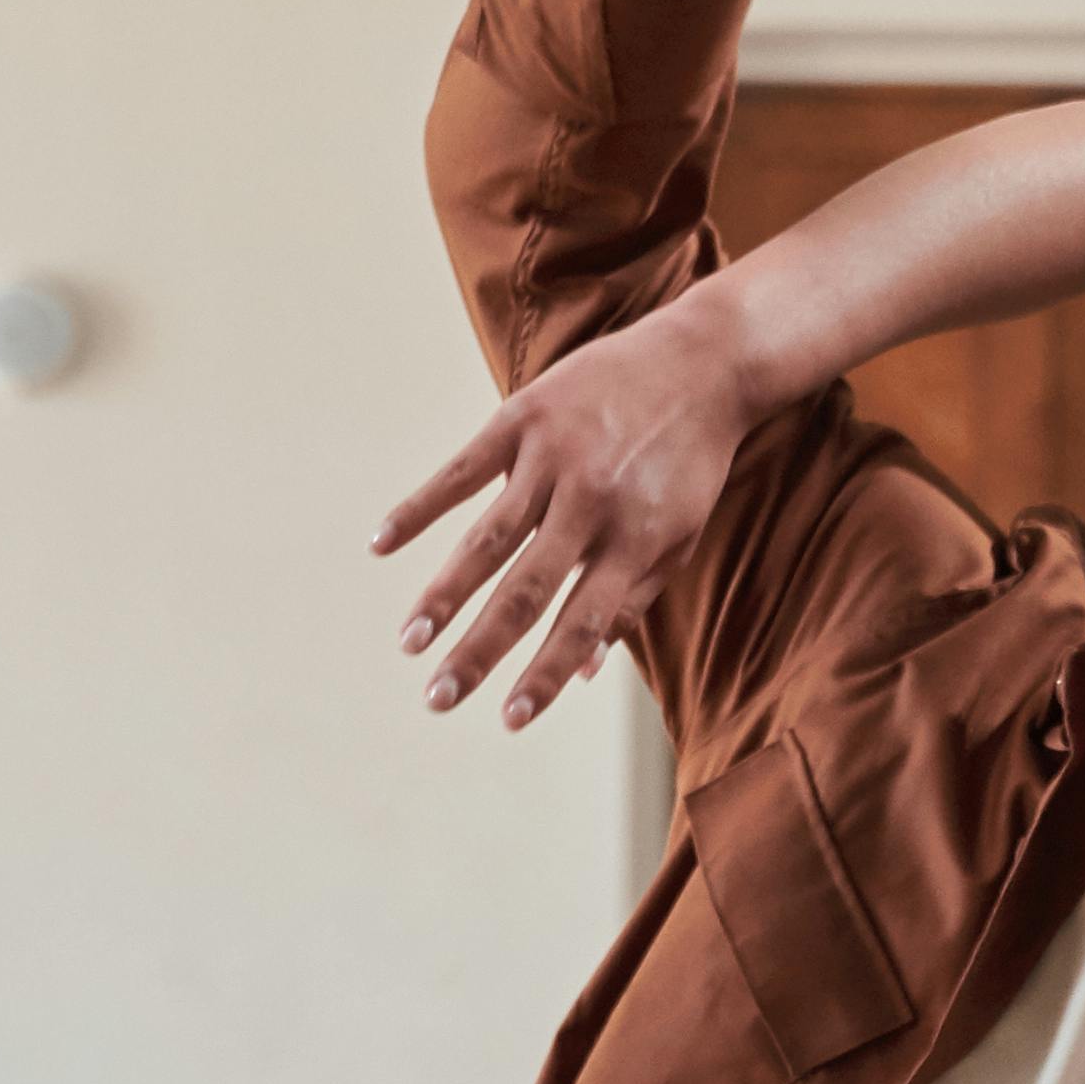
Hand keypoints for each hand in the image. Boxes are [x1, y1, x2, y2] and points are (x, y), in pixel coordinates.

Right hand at [380, 275, 772, 727]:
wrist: (702, 363)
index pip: (583, 624)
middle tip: (438, 698)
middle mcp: (594, 503)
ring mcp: (555, 457)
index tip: (508, 720)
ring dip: (443, 595)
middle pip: (526, 591)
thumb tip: (584, 673)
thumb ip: (632, 601)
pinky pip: (462, 470)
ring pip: (489, 538)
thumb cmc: (690, 464)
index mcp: (636, 541)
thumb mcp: (680, 536)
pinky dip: (420, 506)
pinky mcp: (525, 416)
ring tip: (409, 642)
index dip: (546, 675)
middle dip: (478, 650)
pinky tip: (381, 543)